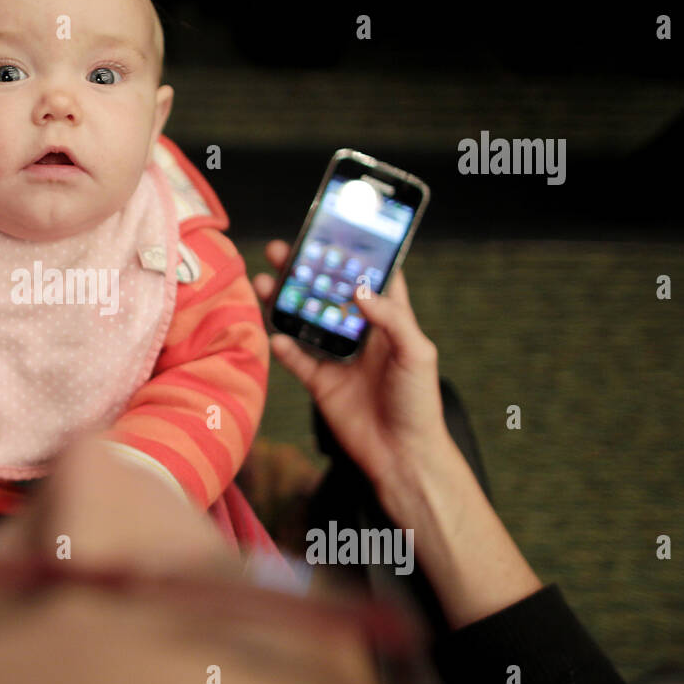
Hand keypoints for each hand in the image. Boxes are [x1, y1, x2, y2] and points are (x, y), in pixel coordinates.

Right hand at [252, 241, 451, 509]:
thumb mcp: (417, 354)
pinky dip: (283, 346)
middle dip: (305, 270)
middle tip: (282, 249)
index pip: (371, 278)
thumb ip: (391, 318)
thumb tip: (357, 289)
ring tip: (264, 279)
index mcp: (388, 321)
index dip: (353, 254)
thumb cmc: (419, 403)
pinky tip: (274, 333)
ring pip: (304, 320)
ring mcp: (336, 357)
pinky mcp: (320, 382)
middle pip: (327, 293)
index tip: (333, 229)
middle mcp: (359, 334)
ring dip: (285, 300)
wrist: (401, 454)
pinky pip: (295, 358)